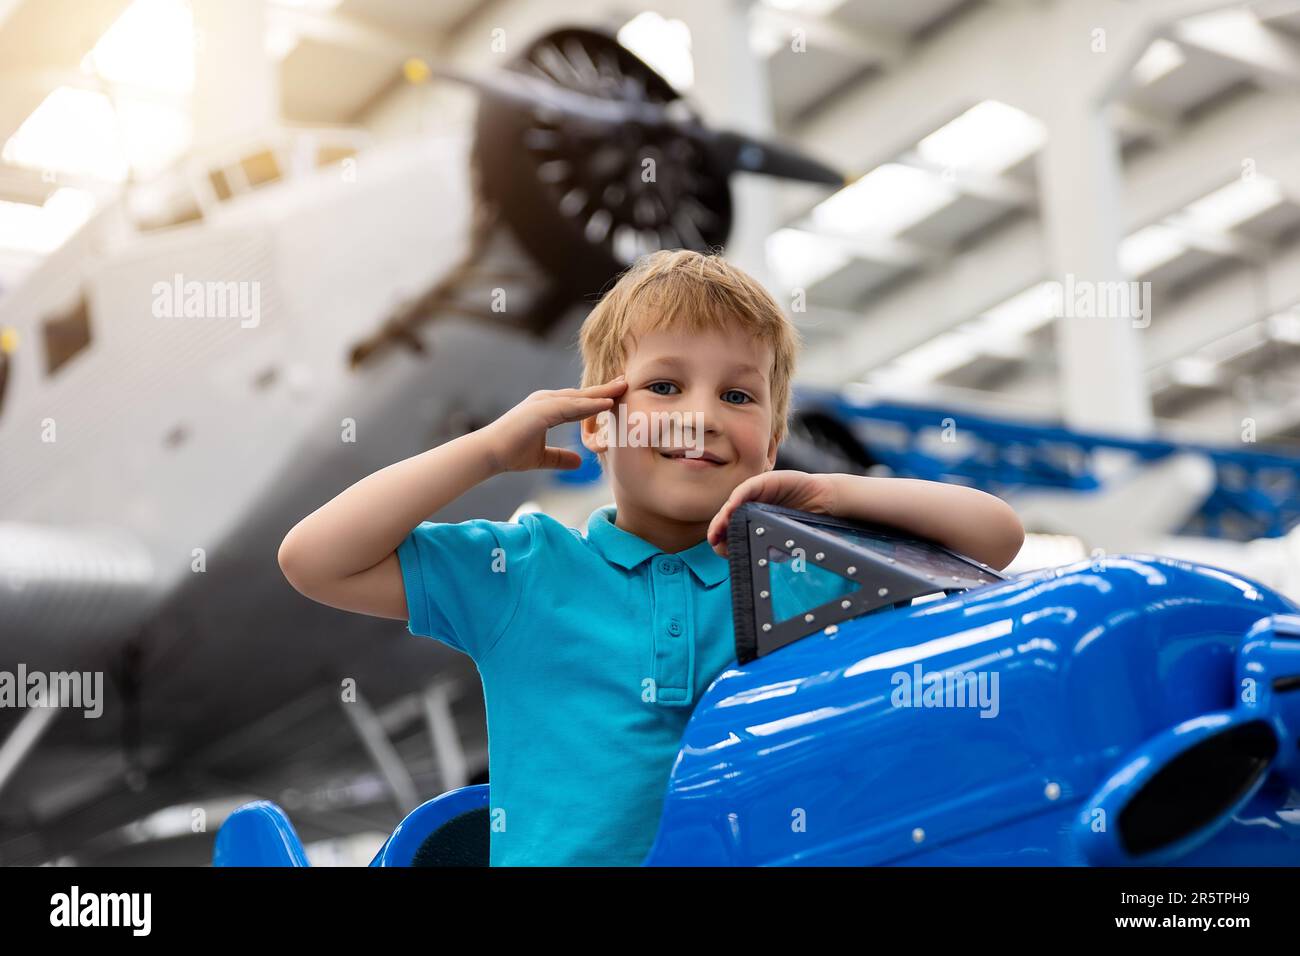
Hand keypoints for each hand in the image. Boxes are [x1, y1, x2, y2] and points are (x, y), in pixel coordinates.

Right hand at [480, 376, 626, 472]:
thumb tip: (580, 461)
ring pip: (579, 396)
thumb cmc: (510, 453)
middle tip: (626, 381)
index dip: (598, 398)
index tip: (617, 394)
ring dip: (602, 392)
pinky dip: (589, 404)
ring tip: (623, 387)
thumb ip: (560, 458)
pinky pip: (570, 406)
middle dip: (604, 388)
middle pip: (582, 393)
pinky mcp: (541, 410)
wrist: (489, 454)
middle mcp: (546, 400)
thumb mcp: (542, 457)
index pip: (578, 401)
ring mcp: (543, 403)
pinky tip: (606, 403)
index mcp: (547, 407)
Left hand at [706, 470, 837, 556]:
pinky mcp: (764, 480)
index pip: (731, 530)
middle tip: (715, 541)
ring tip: (718, 529)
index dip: (723, 540)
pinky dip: (738, 498)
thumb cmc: (804, 520)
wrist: (824, 500)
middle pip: (727, 517)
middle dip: (719, 529)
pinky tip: (732, 508)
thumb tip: (751, 566)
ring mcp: (756, 493)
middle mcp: (751, 505)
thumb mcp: (782, 538)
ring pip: (733, 503)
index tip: (720, 551)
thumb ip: (767, 547)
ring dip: (724, 516)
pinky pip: (747, 489)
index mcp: (753, 520)